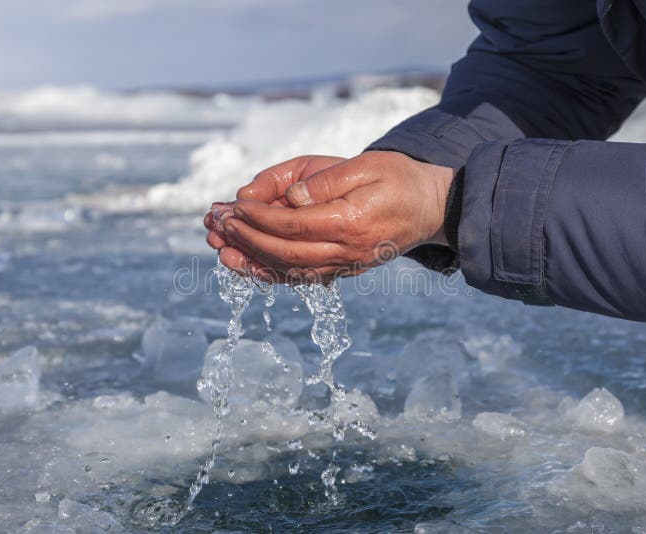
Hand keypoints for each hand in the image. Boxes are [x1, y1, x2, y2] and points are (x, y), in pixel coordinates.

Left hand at [209, 151, 453, 282]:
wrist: (430, 207)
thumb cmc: (398, 179)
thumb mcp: (365, 165)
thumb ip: (326, 181)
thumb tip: (289, 198)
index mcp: (351, 223)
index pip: (293, 225)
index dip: (258, 217)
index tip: (233, 206)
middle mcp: (346, 252)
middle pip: (284, 252)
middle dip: (245, 238)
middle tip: (216, 224)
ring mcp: (345, 266)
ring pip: (288, 271)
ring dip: (250, 262)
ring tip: (219, 249)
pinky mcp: (343, 270)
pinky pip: (301, 278)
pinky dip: (270, 274)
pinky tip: (246, 266)